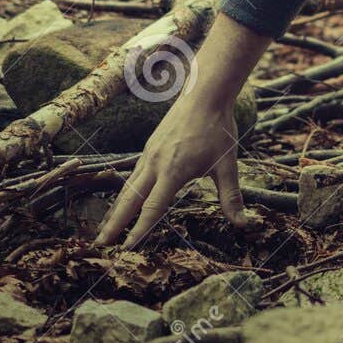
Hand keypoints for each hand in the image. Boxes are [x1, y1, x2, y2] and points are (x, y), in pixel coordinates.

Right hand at [95, 92, 247, 248]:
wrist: (204, 94)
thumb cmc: (217, 129)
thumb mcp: (227, 165)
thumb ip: (231, 197)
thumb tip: (242, 224)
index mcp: (173, 171)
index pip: (153, 208)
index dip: (140, 230)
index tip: (127, 248)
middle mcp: (155, 164)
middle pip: (129, 200)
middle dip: (114, 224)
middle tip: (100, 244)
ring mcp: (149, 154)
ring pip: (127, 187)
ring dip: (115, 209)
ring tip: (105, 228)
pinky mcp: (149, 148)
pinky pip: (132, 175)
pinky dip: (123, 192)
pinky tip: (122, 201)